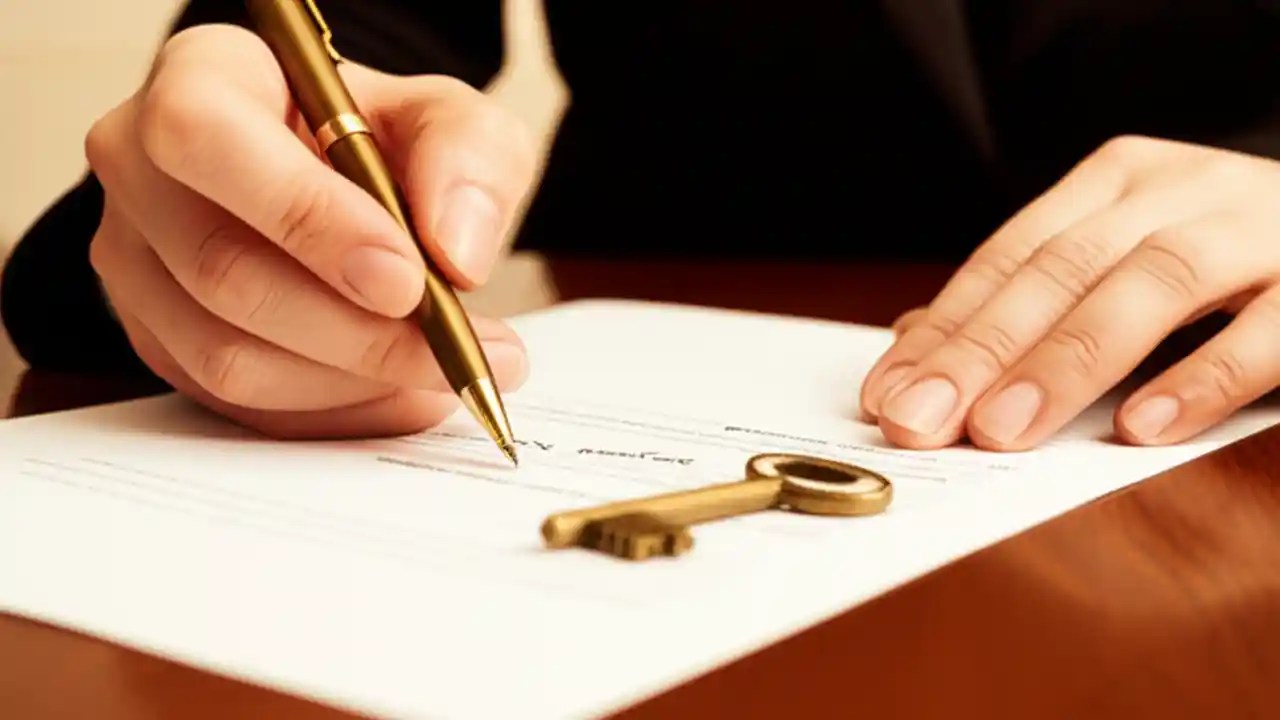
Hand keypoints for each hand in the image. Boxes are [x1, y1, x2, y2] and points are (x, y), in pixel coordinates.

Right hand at [85, 25, 536, 437]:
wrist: (342, 184)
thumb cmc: (382, 140)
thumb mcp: (449, 119)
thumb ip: (468, 160)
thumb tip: (457, 254)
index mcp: (201, 76)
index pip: (206, 136)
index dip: (305, 217)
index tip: (407, 279)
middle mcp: (141, 168)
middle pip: (222, 270)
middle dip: (357, 330)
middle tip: (457, 348)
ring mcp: (137, 263)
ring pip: (228, 356)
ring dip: (355, 380)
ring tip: (449, 369)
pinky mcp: (160, 340)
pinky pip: (241, 405)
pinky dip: (336, 412)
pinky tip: (405, 390)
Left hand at [859, 135, 1279, 449]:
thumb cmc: (1226, 257)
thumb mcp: (1122, 258)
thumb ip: (1031, 299)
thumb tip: (917, 344)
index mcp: (1118, 181)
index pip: (1011, 254)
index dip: (946, 327)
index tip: (890, 395)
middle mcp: (1179, 191)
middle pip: (1060, 269)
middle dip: (981, 351)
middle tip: (922, 421)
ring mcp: (1255, 230)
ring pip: (1148, 284)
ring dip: (1067, 362)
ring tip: (1004, 428)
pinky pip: (1264, 330)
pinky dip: (1200, 378)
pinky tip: (1141, 427)